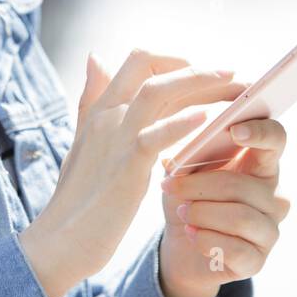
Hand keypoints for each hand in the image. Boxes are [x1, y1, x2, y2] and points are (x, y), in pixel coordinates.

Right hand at [18, 49, 243, 296]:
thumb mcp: (82, 138)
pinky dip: (182, 124)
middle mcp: (108, 115)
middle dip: (196, 67)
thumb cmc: (75, 194)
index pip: (138, 60)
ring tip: (234, 88)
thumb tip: (95, 57)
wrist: (61, 238)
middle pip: (151, 67)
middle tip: (232, 76)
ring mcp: (116, 138)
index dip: (174, 59)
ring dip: (199, 82)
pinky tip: (206, 119)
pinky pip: (156, 136)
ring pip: (156, 91)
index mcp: (101, 108)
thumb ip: (91, 98)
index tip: (201, 73)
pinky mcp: (127, 167)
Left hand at [156, 118, 290, 296]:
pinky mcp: (257, 260)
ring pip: (239, 218)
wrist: (182, 244)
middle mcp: (273, 197)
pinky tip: (191, 234)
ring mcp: (269, 230)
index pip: (276, 140)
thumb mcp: (183, 171)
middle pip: (241, 186)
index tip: (234, 130)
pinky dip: (205, 239)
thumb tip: (175, 148)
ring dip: (201, 213)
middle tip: (169, 185)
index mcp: (260, 165)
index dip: (260, 132)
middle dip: (198, 186)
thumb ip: (186, 155)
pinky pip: (236, 249)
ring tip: (182, 212)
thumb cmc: (189, 198)